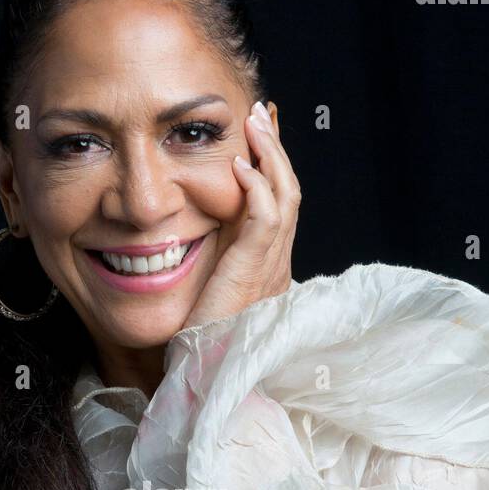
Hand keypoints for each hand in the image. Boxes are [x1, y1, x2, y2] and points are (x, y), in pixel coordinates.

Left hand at [183, 101, 301, 330]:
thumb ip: (215, 256)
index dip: (272, 166)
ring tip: (254, 123)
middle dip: (275, 150)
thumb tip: (202, 222)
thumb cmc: (199, 337)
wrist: (203, 375)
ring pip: (285, 198)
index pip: (279, 204)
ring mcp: (270, 268)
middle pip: (288, 193)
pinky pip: (266, 221)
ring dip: (270, 157)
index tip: (259, 132)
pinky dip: (256, 188)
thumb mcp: (210, 285)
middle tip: (259, 114)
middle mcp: (276, 264)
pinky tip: (241, 165)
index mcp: (268, 266)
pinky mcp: (254, 274)